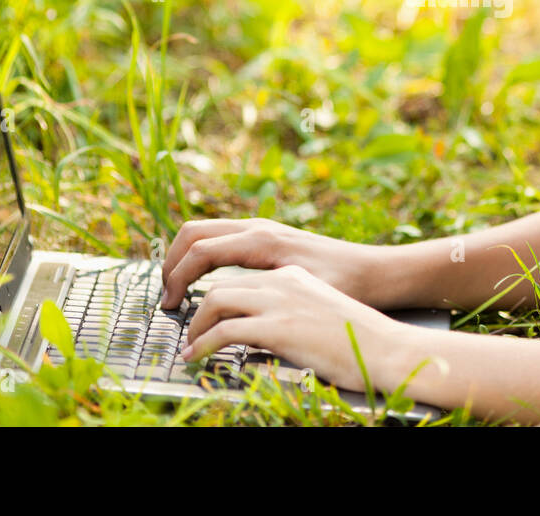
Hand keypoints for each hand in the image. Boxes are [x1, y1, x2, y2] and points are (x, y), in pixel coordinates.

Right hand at [159, 218, 381, 309]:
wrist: (372, 271)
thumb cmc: (342, 285)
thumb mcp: (301, 294)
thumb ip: (262, 298)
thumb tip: (223, 312)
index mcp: (261, 240)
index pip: (200, 251)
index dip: (177, 278)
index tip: (170, 307)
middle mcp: (257, 227)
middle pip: (193, 233)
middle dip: (171, 263)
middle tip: (167, 298)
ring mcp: (259, 228)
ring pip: (203, 231)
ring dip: (183, 258)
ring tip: (177, 292)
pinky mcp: (264, 236)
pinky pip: (218, 237)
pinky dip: (199, 255)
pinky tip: (202, 282)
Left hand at [179, 264, 403, 392]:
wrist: (387, 346)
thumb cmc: (356, 336)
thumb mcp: (315, 309)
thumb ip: (284, 308)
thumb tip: (252, 330)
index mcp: (291, 271)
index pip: (236, 261)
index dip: (205, 277)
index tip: (190, 296)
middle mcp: (283, 278)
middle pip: (218, 274)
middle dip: (188, 293)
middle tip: (176, 313)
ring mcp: (281, 301)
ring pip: (216, 299)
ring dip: (195, 324)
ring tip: (188, 342)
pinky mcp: (280, 327)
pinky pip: (224, 331)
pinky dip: (203, 344)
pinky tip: (196, 356)